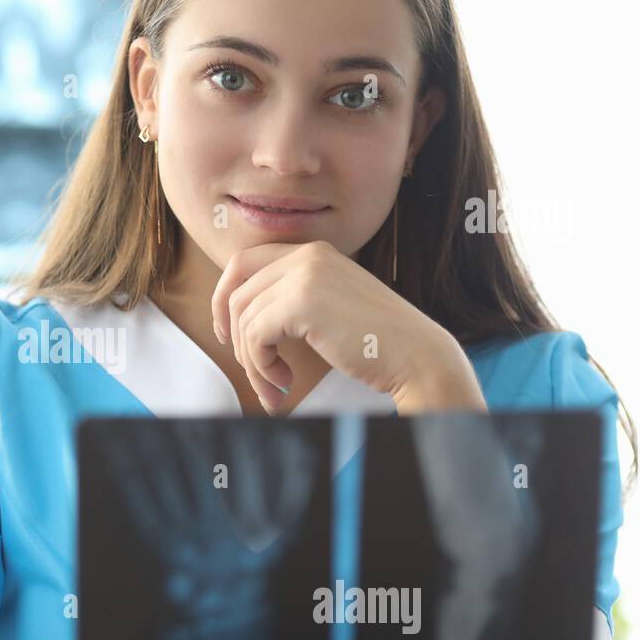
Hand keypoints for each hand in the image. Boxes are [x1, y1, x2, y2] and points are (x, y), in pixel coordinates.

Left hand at [210, 241, 468, 413]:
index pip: (242, 263)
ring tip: (275, 388)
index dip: (224, 298)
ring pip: (244, 320)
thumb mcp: (326, 305)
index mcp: (312, 252)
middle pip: (236, 291)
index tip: (229, 333)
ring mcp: (304, 275)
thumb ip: (289, 298)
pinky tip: (285, 382)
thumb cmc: (372, 342)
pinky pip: (255, 336)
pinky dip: (261, 366)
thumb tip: (235, 317)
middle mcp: (306, 255)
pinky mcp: (301, 302)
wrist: (414, 355)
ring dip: (252, 363)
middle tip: (249, 369)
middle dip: (235, 336)